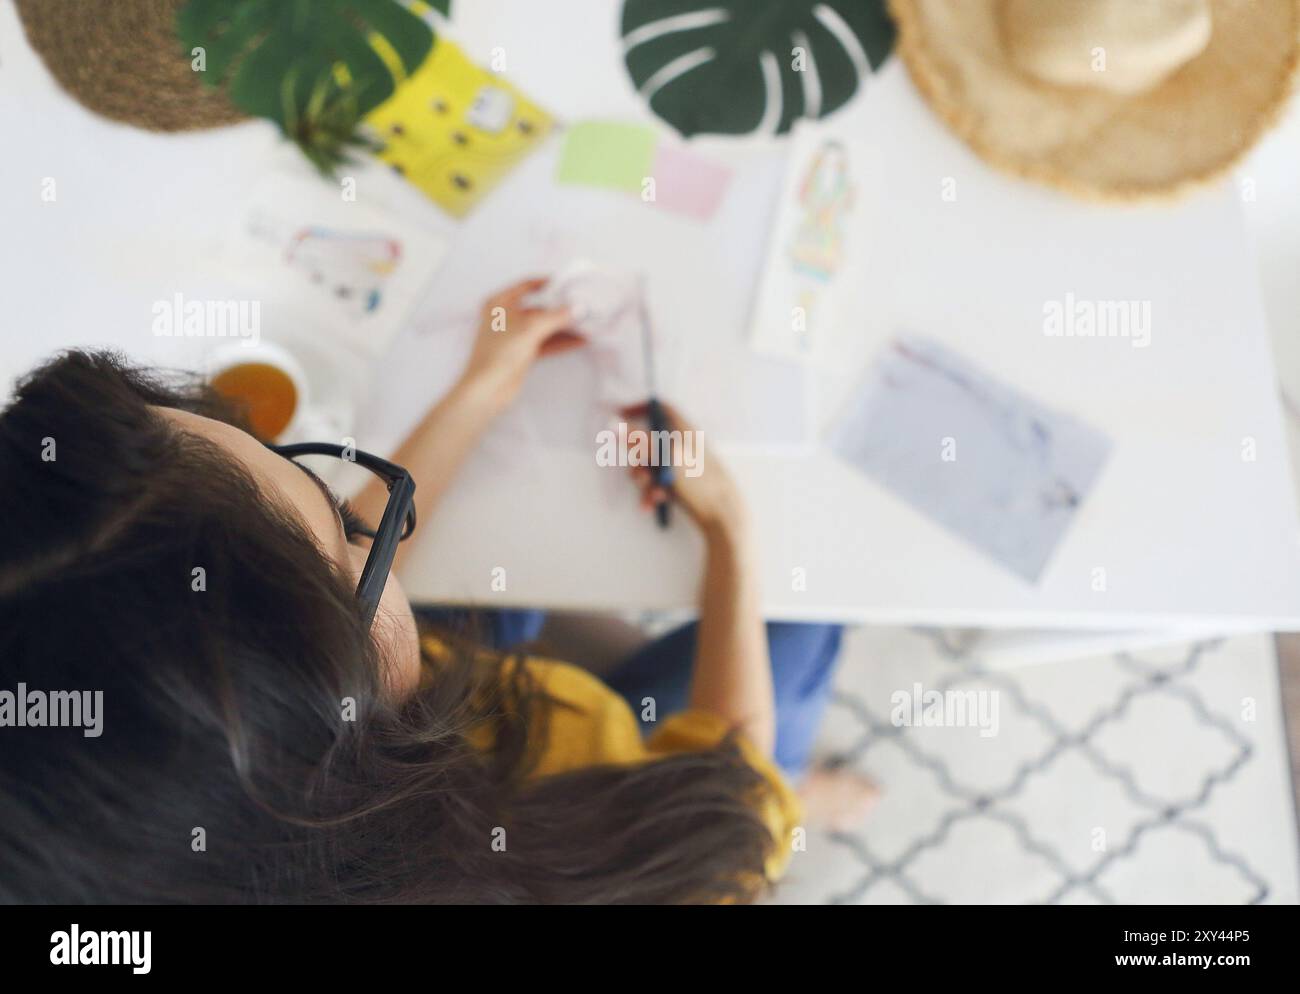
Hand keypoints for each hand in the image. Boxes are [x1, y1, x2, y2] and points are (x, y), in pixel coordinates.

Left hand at [458, 277, 584, 411]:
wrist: (488, 388)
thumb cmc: (501, 351)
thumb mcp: (530, 328)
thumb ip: (556, 316)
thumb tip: (578, 308)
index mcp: (499, 303)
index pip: (526, 286)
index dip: (547, 283)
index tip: (568, 284)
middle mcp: (506, 316)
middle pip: (538, 308)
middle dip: (561, 310)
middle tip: (583, 308)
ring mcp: (514, 335)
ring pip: (543, 326)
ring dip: (563, 327)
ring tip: (587, 325)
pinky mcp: (521, 352)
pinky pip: (544, 342)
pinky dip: (560, 342)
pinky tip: (579, 341)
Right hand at [620, 401, 749, 538]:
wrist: (723, 515)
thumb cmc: (699, 482)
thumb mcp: (666, 458)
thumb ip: (639, 441)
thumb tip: (613, 424)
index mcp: (684, 430)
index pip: (661, 408)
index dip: (640, 408)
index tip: (621, 415)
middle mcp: (683, 444)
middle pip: (650, 442)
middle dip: (639, 460)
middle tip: (638, 474)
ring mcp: (682, 464)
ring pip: (651, 466)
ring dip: (645, 481)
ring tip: (651, 494)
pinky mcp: (682, 483)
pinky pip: (658, 482)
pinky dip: (652, 492)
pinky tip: (652, 504)